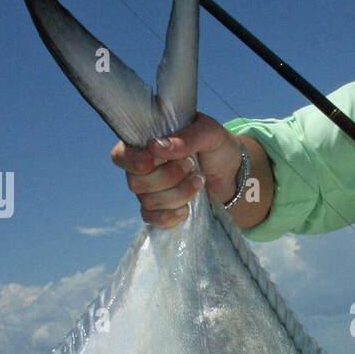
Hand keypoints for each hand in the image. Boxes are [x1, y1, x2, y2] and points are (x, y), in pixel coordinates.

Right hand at [110, 111, 243, 227]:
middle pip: (136, 183)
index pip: (120, 156)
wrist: (233, 174)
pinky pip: (153, 220)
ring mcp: (150, 192)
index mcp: (146, 144)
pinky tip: (188, 207)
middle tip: (190, 164)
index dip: (133, 162)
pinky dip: (171, 216)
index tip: (152, 161)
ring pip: (148, 202)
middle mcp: (142, 169)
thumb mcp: (209, 133)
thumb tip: (156, 146)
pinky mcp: (161, 211)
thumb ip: (186, 137)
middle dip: (168, 176)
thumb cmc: (217, 147)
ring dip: (178, 193)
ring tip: (199, 180)